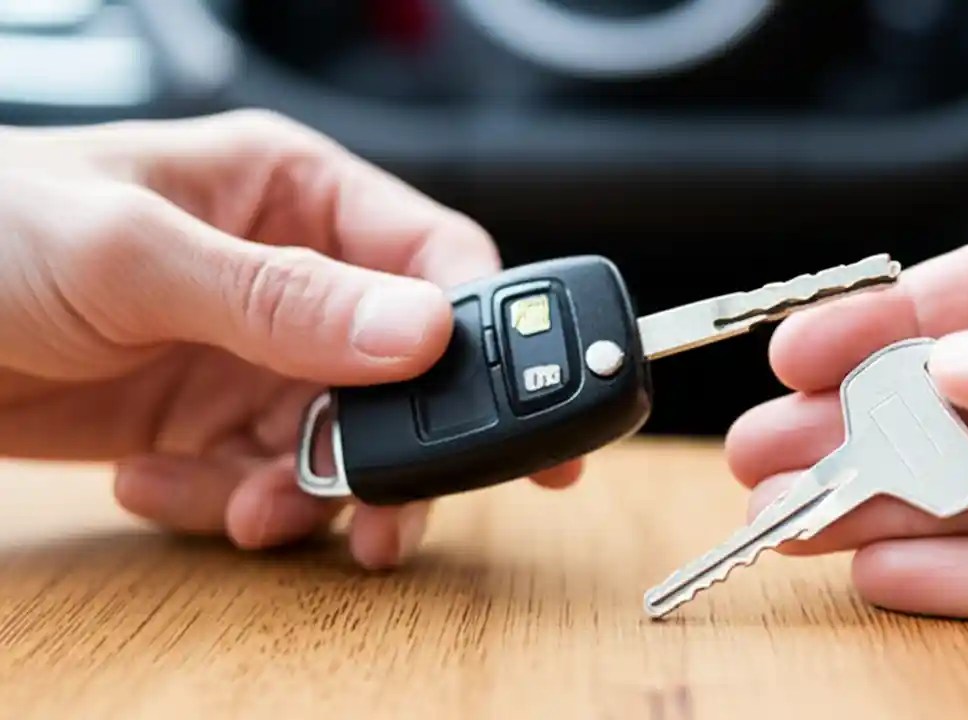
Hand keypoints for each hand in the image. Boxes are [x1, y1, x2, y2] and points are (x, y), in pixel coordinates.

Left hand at [0, 110, 580, 568]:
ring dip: (307, 492)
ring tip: (249, 508)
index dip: (486, 338)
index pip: (436, 260)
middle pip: (407, 372)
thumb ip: (283, 297)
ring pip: (345, 443)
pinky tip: (154, 482)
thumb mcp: (134, 254)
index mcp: (295, 194)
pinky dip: (229, 503)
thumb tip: (421, 334)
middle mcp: (294, 277)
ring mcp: (256, 357)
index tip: (509, 416)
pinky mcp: (214, 423)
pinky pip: (269, 482)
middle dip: (402, 448)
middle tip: (391, 511)